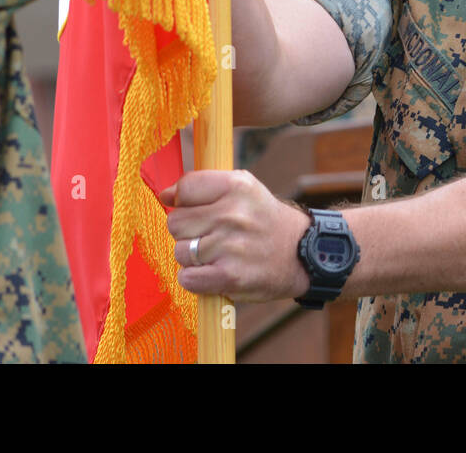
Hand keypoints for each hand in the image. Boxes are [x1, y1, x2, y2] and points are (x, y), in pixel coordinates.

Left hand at [162, 170, 309, 301]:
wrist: (301, 253)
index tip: (193, 209)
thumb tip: (164, 194)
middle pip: (175, 222)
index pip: (183, 189)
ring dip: (192, 257)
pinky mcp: (230, 277)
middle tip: (209, 234)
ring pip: (180, 252)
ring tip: (215, 254)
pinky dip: (195, 279)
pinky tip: (212, 272)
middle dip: (187, 231)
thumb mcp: (244, 187)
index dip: (181, 202)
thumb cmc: (263, 219)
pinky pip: (187, 278)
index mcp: (236, 186)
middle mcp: (233, 214)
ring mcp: (231, 247)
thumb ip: (204, 185)